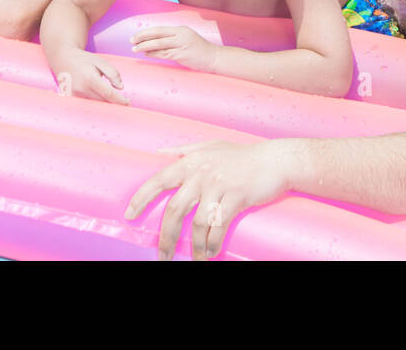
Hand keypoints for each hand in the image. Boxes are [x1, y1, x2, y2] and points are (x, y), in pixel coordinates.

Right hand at [51, 46, 128, 104]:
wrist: (63, 59)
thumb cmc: (84, 60)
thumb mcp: (101, 62)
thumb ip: (113, 73)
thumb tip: (121, 88)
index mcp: (90, 79)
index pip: (108, 94)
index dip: (120, 100)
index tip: (128, 103)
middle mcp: (81, 89)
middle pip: (102, 102)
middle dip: (114, 103)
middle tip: (124, 103)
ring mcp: (75, 96)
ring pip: (95, 104)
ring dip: (105, 104)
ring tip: (113, 102)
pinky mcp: (72, 99)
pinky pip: (87, 103)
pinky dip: (95, 103)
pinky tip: (101, 101)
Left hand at [124, 140, 293, 260]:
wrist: (276, 160)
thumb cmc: (242, 155)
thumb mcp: (211, 145)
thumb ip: (184, 149)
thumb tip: (160, 153)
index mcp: (191, 161)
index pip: (158, 180)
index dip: (141, 198)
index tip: (129, 215)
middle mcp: (201, 173)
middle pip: (174, 209)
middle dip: (166, 237)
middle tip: (163, 255)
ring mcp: (219, 185)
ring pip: (197, 223)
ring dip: (195, 246)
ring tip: (196, 258)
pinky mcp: (236, 197)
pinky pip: (218, 226)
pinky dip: (213, 243)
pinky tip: (211, 253)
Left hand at [130, 25, 216, 71]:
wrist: (214, 58)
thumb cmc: (199, 51)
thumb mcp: (186, 40)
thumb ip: (172, 41)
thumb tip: (153, 45)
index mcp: (181, 30)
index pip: (159, 29)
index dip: (146, 32)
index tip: (136, 36)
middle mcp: (181, 34)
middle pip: (157, 34)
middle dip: (142, 37)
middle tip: (131, 41)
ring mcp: (182, 44)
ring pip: (159, 44)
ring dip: (145, 46)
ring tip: (135, 49)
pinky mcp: (182, 54)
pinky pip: (164, 54)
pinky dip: (154, 54)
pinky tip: (147, 54)